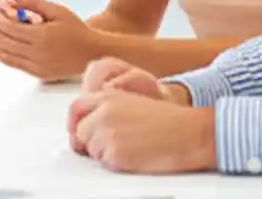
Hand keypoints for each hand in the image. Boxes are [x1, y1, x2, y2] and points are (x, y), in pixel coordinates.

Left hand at [0, 0, 97, 81]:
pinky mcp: (37, 74)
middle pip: (3, 42)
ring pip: (5, 56)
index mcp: (41, 36)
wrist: (92, 53)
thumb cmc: (76, 29)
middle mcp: (36, 54)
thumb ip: (32, 2)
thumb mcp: (56, 10)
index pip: (8, 27)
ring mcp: (36, 66)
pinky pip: (13, 64)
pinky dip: (2, 55)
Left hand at [70, 58, 186, 154]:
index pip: (76, 108)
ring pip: (92, 150)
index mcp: (108, 97)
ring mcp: (107, 133)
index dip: (74, 122)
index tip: (75, 130)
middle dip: (92, 141)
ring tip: (132, 146)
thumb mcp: (133, 102)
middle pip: (81, 132)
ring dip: (106, 153)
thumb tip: (90, 125)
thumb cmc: (168, 120)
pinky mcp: (114, 154)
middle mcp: (103, 113)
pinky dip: (117, 164)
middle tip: (114, 144)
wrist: (187, 132)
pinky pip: (105, 164)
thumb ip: (108, 108)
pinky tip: (135, 155)